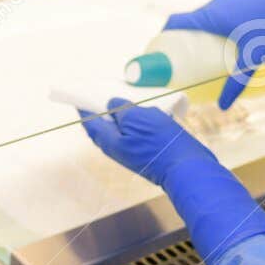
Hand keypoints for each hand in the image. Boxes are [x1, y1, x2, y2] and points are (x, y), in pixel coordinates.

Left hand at [82, 99, 210, 185]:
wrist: (185, 167)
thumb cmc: (159, 141)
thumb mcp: (138, 118)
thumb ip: (121, 111)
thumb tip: (111, 106)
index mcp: (110, 142)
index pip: (90, 125)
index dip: (84, 111)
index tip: (80, 98)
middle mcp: (117, 150)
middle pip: (102, 130)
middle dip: (99, 115)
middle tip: (100, 98)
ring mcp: (131, 153)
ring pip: (118, 133)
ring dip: (117, 119)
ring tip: (122, 104)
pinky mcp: (145, 154)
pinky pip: (132, 136)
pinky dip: (130, 124)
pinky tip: (140, 116)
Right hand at [165, 0, 264, 106]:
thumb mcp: (254, 58)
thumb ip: (237, 83)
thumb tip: (222, 106)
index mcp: (211, 15)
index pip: (176, 22)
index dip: (164, 37)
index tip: (161, 54)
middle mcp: (217, 2)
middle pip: (191, 21)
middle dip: (185, 41)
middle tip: (186, 63)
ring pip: (209, 16)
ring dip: (204, 33)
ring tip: (208, 55)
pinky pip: (224, 11)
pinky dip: (219, 25)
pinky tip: (232, 39)